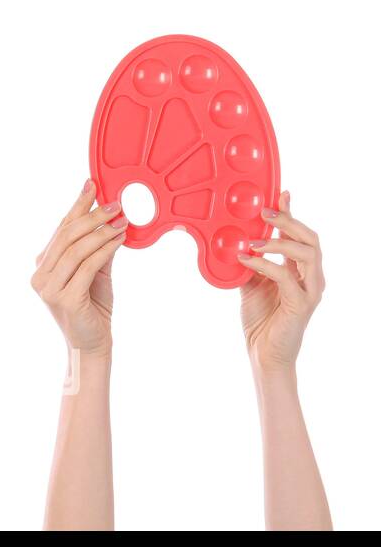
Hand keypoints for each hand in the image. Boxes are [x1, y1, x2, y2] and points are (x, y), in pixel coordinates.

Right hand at [31, 181, 125, 356]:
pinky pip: (87, 267)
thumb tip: (111, 218)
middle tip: (115, 203)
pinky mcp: (65, 299)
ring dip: (101, 232)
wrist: (93, 344)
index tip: (91, 185)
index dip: (76, 205)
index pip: (60, 229)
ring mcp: (49, 288)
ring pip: (76, 250)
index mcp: (43, 266)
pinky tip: (119, 240)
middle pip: (66, 236)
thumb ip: (97, 248)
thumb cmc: (93, 308)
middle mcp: (40, 275)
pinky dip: (105, 250)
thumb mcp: (96, 272)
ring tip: (122, 221)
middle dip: (91, 216)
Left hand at [238, 191, 324, 373]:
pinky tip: (246, 259)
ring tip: (253, 239)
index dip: (291, 213)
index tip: (281, 193)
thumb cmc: (261, 319)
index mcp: (300, 269)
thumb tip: (234, 240)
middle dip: (288, 220)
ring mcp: (310, 290)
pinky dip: (265, 264)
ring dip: (279, 241)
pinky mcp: (302, 304)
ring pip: (307, 253)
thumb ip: (249, 261)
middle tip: (264, 212)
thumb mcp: (251, 282)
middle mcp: (311, 277)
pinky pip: (286, 277)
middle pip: (311, 238)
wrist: (263, 352)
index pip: (300, 235)